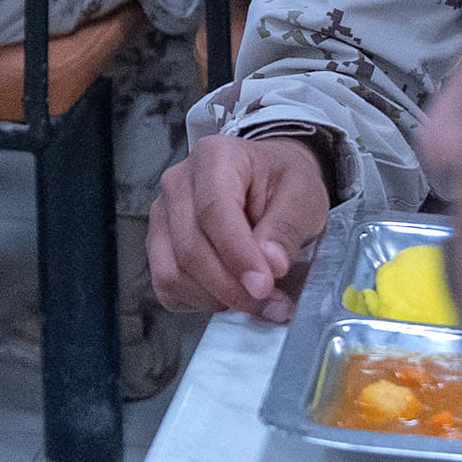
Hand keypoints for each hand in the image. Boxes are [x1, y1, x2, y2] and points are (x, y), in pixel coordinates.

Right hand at [147, 132, 335, 322]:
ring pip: (173, 272)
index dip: (237, 254)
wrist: (266, 180)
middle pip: (190, 247)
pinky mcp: (158, 244)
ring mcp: (162, 215)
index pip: (214, 210)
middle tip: (271, 305)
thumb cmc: (282, 182)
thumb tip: (271, 265)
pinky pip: (167, 286)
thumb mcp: (303, 196)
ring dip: (215, 299)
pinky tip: (229, 296)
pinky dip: (198, 302)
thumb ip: (286, 228)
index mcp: (214, 157)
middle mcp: (177, 183)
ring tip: (255, 302)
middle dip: (230, 287)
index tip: (264, 285)